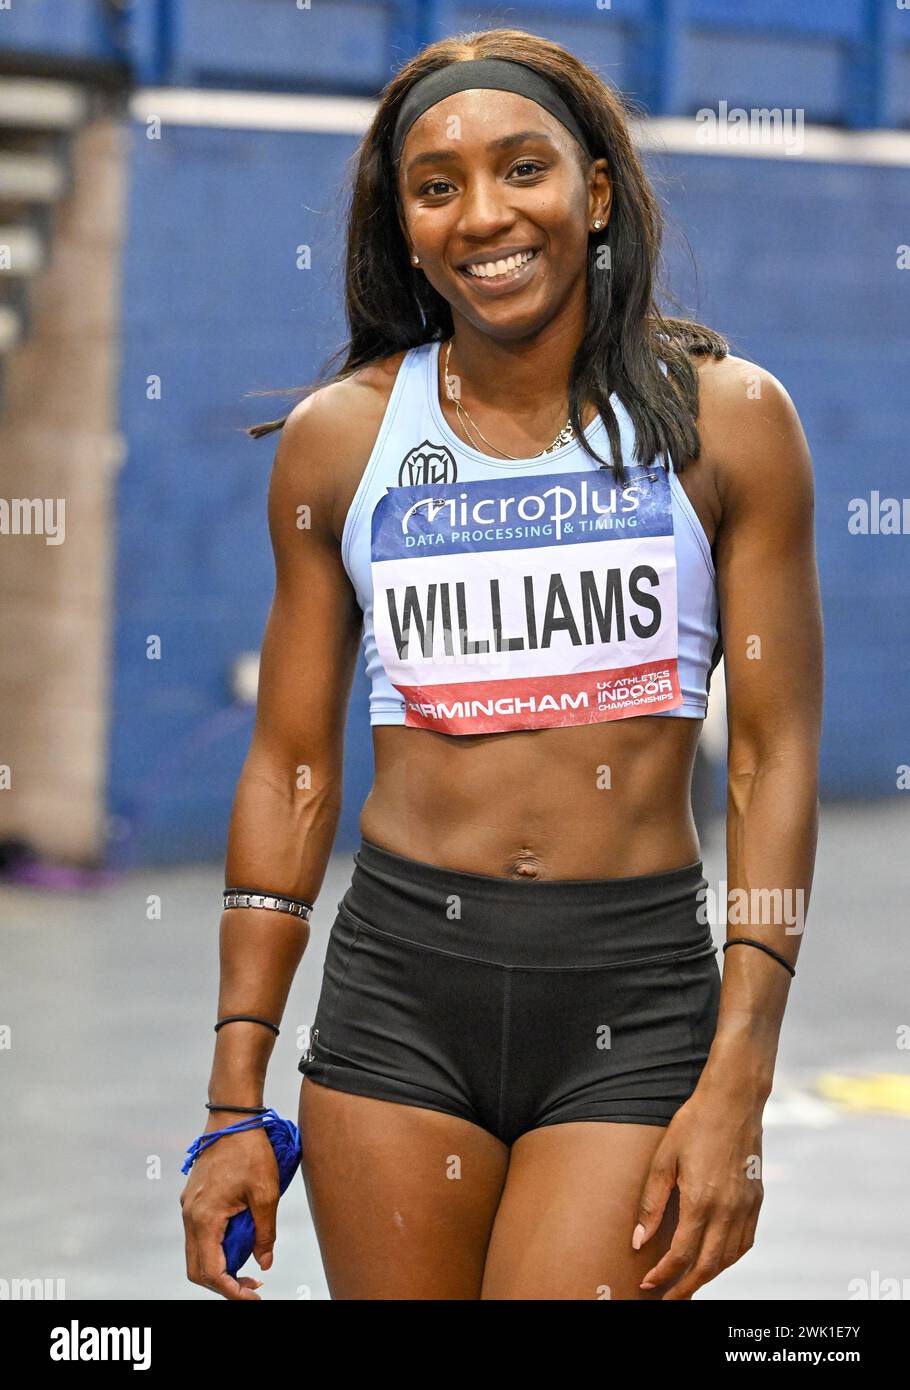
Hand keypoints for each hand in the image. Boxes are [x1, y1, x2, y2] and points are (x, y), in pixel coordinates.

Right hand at [180, 1122, 279, 1299]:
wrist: (233, 1118)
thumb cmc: (250, 1150)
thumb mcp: (266, 1194)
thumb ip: (265, 1233)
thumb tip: (265, 1263)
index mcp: (205, 1217)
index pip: (211, 1271)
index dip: (231, 1290)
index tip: (253, 1295)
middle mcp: (190, 1215)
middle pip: (197, 1268)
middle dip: (223, 1284)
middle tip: (252, 1287)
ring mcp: (189, 1207)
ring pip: (196, 1253)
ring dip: (219, 1267)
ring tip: (248, 1269)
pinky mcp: (193, 1199)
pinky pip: (199, 1235)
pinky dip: (215, 1248)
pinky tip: (239, 1244)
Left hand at [631, 1087, 763, 1298]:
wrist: (733, 1101)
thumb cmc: (694, 1124)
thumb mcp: (664, 1158)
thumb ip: (652, 1202)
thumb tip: (638, 1238)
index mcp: (701, 1201)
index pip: (681, 1254)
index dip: (663, 1274)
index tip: (648, 1282)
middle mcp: (727, 1210)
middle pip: (707, 1266)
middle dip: (685, 1287)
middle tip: (668, 1298)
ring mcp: (746, 1207)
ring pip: (728, 1258)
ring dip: (708, 1277)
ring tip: (689, 1284)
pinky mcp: (757, 1200)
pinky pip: (745, 1242)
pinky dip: (729, 1259)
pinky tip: (716, 1260)